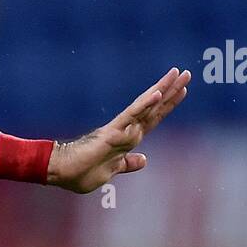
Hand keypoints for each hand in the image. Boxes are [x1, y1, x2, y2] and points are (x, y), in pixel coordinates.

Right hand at [47, 67, 189, 193]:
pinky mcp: (111, 132)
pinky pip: (131, 116)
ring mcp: (120, 129)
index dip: (167, 105)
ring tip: (177, 73)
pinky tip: (157, 93)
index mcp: (127, 139)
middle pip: (154, 108)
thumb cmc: (80, 173)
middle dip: (171, 91)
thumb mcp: (111, 171)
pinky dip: (145, 105)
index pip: (152, 119)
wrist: (60, 172)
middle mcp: (126, 130)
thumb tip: (143, 159)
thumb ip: (127, 164)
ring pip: (146, 107)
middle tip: (187, 73)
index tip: (182, 90)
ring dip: (163, 90)